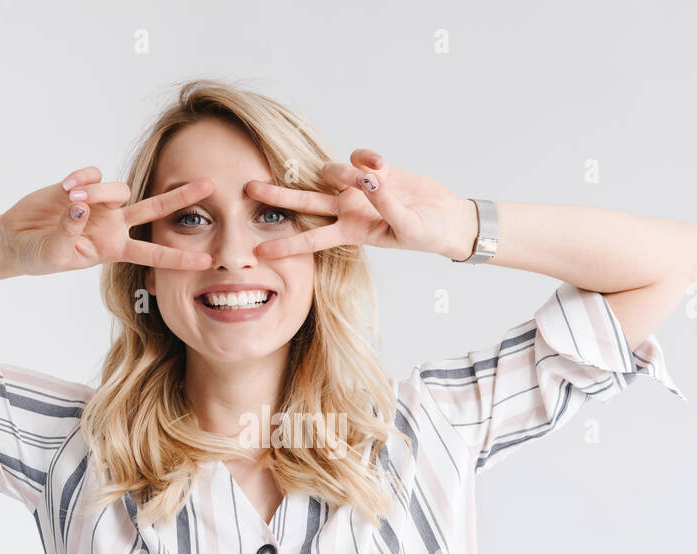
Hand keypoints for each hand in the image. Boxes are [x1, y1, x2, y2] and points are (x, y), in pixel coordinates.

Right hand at [0, 168, 216, 274]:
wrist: (15, 240)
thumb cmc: (39, 256)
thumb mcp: (55, 254)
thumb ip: (69, 232)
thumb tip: (81, 204)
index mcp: (115, 249)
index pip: (154, 254)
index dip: (180, 257)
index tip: (208, 261)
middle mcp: (114, 225)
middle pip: (156, 209)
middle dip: (182, 197)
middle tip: (211, 185)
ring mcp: (100, 204)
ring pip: (120, 189)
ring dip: (99, 191)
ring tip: (71, 197)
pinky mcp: (82, 185)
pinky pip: (94, 174)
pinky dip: (82, 177)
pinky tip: (65, 187)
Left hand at [244, 150, 478, 260]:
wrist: (447, 218)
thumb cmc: (427, 233)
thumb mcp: (406, 227)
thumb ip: (385, 204)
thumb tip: (367, 179)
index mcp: (351, 233)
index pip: (311, 240)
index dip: (286, 246)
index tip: (259, 252)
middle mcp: (348, 210)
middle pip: (304, 202)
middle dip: (278, 196)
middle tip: (249, 188)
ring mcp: (358, 189)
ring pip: (331, 173)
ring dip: (344, 171)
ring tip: (373, 175)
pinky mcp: (374, 170)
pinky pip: (358, 157)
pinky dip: (365, 156)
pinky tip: (380, 162)